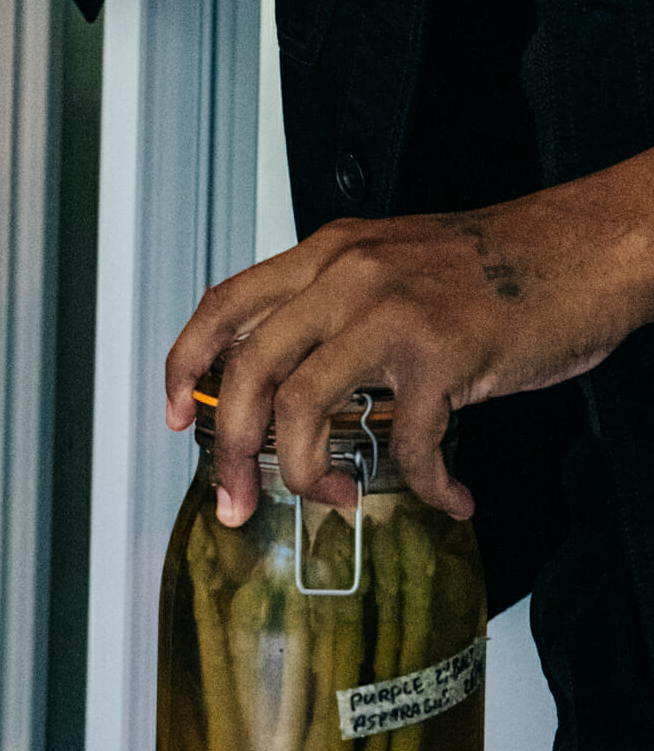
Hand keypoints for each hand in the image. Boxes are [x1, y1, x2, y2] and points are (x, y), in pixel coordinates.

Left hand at [164, 160, 653, 526]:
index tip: (172, 414)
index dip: (185, 362)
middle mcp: (346, 275)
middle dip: (228, 447)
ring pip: (301, 404)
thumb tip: (290, 374)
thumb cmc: (492, 264)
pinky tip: (447, 494)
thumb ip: (336, 305)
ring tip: (333, 503)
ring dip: (306, 474)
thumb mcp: (390, 263)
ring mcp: (390, 313)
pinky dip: (425, 482)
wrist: (579, 247)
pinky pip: (411, 440)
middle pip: (248, 367)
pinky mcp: (443, 355)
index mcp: (326, 253)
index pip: (226, 303)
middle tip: (234, 498)